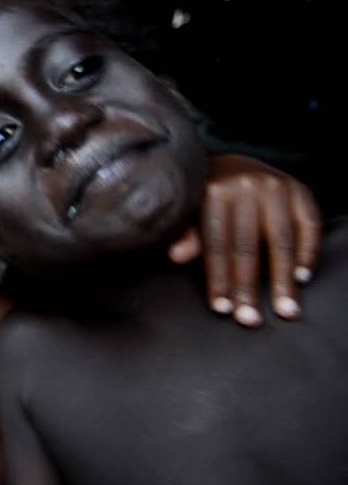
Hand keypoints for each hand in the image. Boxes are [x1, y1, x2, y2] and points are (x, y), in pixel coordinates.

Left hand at [170, 154, 320, 326]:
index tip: (221, 308)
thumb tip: (175, 256)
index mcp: (213, 191)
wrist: (237, 165)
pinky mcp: (300, 190)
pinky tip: (302, 279)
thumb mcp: (192, 210)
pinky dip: (308, 253)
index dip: (218, 278)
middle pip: (248, 245)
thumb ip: (188, 234)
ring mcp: (276, 187)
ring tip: (284, 309)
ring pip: (280, 240)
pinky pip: (309, 226)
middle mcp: (246, 186)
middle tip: (250, 319)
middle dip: (248, 286)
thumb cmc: (209, 197)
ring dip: (283, 279)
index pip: (216, 243)